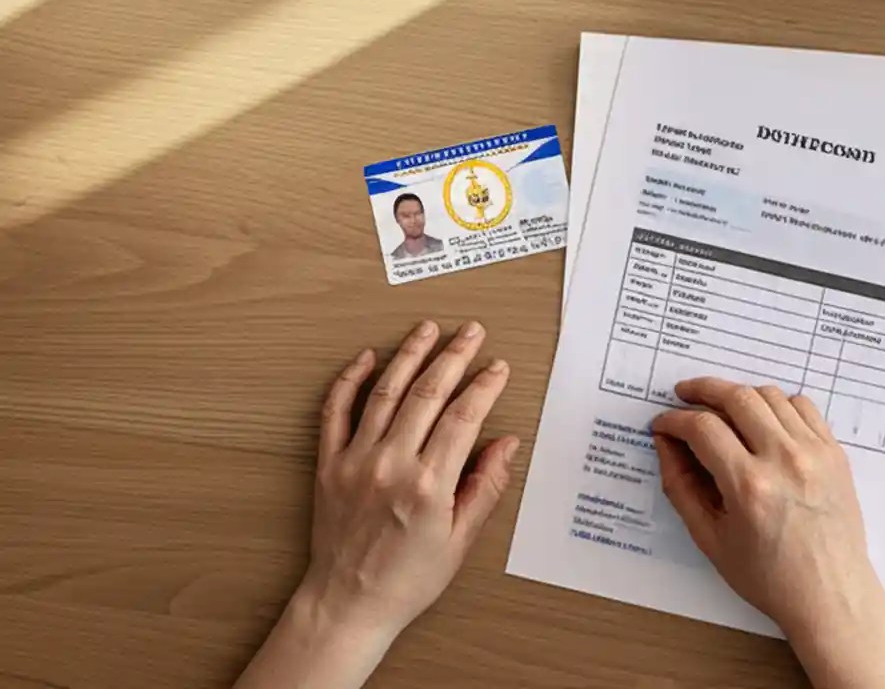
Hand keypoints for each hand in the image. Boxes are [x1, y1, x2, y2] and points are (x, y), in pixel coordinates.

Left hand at [301, 319, 517, 634]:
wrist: (349, 603)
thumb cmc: (408, 579)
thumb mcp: (461, 540)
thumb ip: (486, 486)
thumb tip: (506, 443)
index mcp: (430, 485)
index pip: (464, 417)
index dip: (484, 386)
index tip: (498, 367)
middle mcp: (392, 465)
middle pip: (428, 394)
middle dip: (454, 356)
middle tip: (471, 332)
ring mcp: (356, 461)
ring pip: (385, 392)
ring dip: (409, 355)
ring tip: (428, 329)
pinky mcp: (329, 465)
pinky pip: (335, 412)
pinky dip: (349, 380)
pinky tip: (366, 358)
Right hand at [651, 377, 884, 688]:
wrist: (830, 594)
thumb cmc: (767, 576)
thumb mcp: (709, 539)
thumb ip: (681, 486)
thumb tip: (665, 442)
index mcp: (748, 486)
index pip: (702, 428)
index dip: (674, 420)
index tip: (662, 424)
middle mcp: (784, 460)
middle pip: (736, 397)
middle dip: (702, 389)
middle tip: (683, 394)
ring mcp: (815, 452)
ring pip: (770, 395)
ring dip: (739, 395)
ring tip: (721, 408)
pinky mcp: (835, 452)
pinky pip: (803, 406)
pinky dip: (777, 404)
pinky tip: (763, 418)